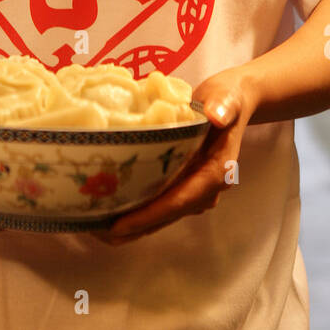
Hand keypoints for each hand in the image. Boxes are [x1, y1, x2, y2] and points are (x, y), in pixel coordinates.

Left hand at [90, 69, 257, 245]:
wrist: (234, 101)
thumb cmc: (227, 98)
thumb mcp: (226, 97)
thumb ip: (223, 105)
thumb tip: (216, 115)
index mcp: (217, 172)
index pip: (180, 200)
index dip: (150, 215)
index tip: (119, 225)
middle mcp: (207, 188)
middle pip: (167, 215)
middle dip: (134, 227)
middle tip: (95, 231)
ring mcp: (196, 190)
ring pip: (162, 215)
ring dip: (132, 224)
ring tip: (95, 227)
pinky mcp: (186, 185)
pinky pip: (161, 204)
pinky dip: (138, 211)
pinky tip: (110, 212)